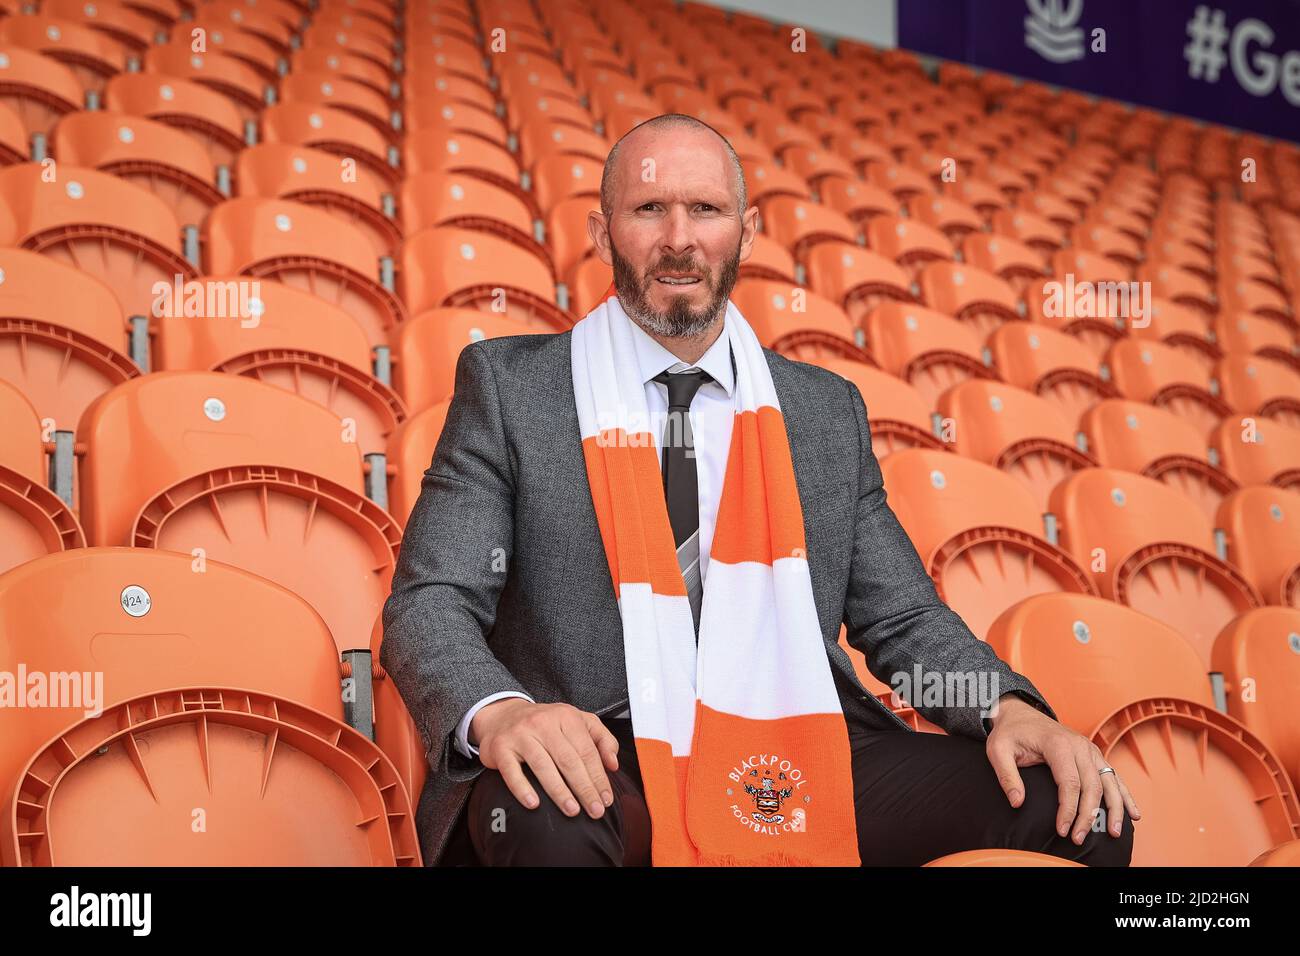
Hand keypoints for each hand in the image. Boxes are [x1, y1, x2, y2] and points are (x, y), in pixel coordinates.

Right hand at [471, 699, 619, 819]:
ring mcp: (521, 735)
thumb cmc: (545, 723)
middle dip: (584, 788)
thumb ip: (601, 738)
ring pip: (543, 766)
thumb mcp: (577, 721)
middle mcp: (543, 723)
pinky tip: (534, 804)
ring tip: (572, 810)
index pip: (587, 751)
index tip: (606, 798)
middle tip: (594, 810)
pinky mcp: (501, 748)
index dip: (599, 777)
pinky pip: (512, 771)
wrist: (503, 715)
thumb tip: (613, 764)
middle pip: (568, 760)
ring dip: (559, 792)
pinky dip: (523, 789)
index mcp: (566, 717)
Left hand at [985, 695, 1141, 843]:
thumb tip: (1017, 802)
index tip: (1061, 830)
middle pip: (1092, 785)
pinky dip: (1125, 794)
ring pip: (1109, 781)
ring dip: (1115, 808)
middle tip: (1079, 838)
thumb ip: (1006, 776)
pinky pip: (1114, 776)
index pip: (1069, 783)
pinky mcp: (1094, 754)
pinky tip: (1133, 813)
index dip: (1068, 810)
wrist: (1020, 713)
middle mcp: (1079, 745)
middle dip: (1089, 815)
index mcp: (1057, 744)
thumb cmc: (1009, 733)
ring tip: (1113, 832)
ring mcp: (1090, 749)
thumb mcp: (997, 750)